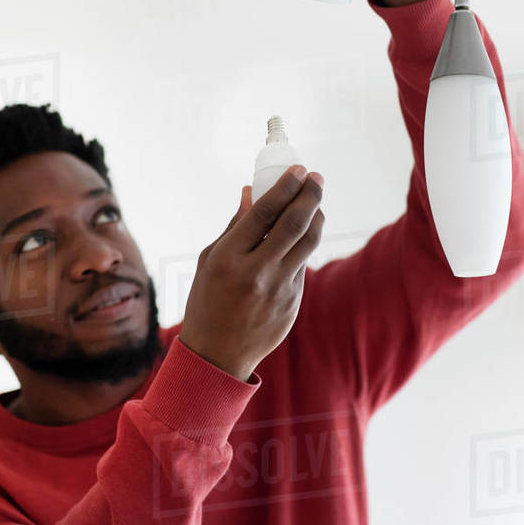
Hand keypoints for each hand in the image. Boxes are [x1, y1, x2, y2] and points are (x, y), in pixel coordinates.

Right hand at [179, 165, 324, 380]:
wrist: (217, 355)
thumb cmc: (207, 301)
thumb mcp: (209, 261)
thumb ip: (234, 226)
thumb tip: (251, 191)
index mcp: (228, 258)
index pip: (264, 213)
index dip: (284, 187)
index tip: (298, 169)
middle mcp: (256, 273)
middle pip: (294, 224)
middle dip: (309, 196)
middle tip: (316, 179)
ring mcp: (278, 290)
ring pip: (308, 244)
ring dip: (316, 218)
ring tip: (316, 203)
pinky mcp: (293, 303)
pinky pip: (303, 266)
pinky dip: (304, 246)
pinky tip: (302, 235)